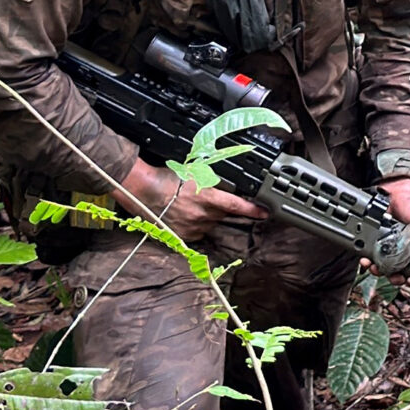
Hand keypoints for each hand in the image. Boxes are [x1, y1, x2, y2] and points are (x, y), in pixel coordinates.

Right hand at [120, 158, 264, 242]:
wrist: (143, 190)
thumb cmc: (167, 178)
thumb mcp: (195, 172)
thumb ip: (214, 180)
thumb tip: (228, 184)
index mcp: (207, 197)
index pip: (236, 206)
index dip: (253, 210)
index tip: (265, 213)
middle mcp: (202, 215)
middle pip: (222, 214)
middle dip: (219, 208)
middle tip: (205, 198)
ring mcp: (192, 227)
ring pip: (210, 223)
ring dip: (207, 216)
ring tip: (191, 204)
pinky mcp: (182, 236)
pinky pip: (197, 232)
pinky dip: (196, 224)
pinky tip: (185, 214)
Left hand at [377, 177, 409, 288]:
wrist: (394, 191)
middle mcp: (406, 253)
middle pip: (403, 274)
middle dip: (397, 279)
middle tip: (394, 276)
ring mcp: (391, 250)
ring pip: (386, 269)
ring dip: (380, 272)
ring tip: (376, 268)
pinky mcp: (378, 245)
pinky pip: (373, 259)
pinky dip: (369, 262)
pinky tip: (367, 259)